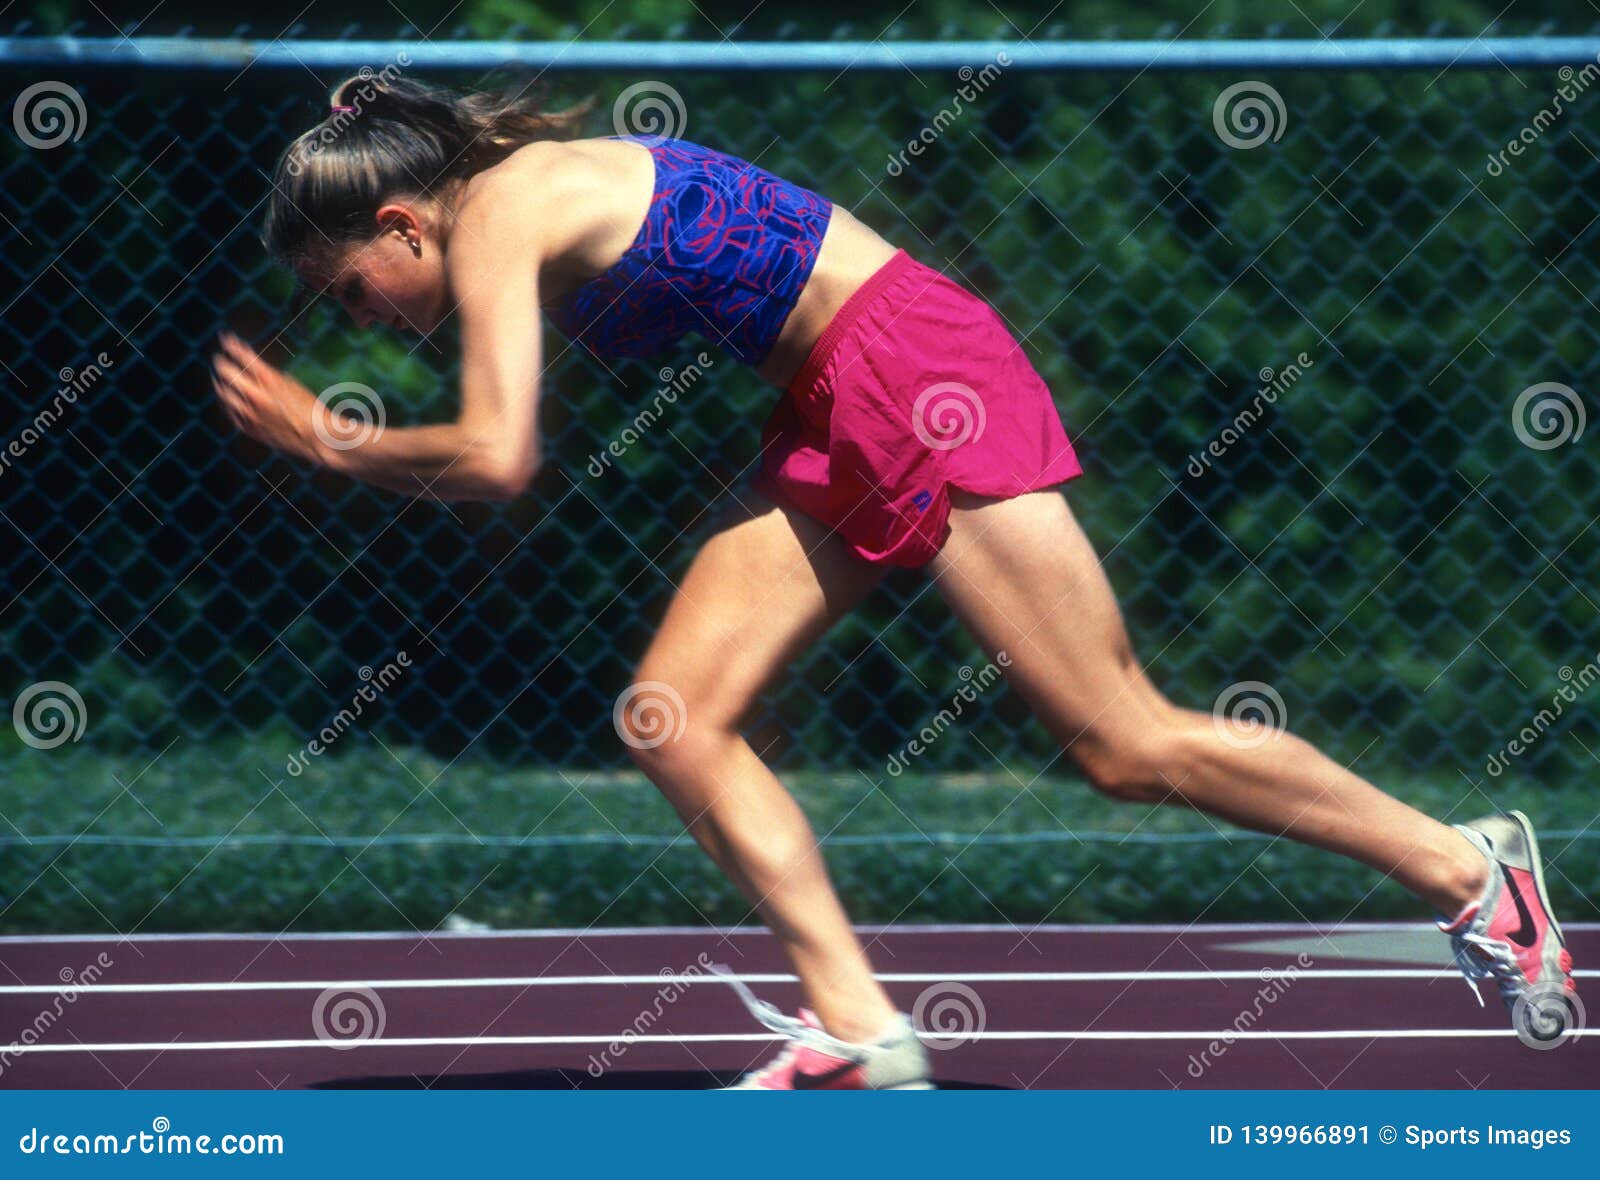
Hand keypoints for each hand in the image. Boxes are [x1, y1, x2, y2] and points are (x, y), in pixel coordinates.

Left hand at [210, 332, 320, 461]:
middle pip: (228, 374)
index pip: (244, 357)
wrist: (317, 437)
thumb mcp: (291, 384)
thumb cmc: (310, 408)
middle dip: (222, 364)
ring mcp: (252, 414)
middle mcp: (258, 396)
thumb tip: (250, 372)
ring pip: (224, 395)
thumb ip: (268, 377)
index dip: (233, 345)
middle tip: (218, 360)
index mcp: (270, 380)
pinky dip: (228, 404)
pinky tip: (228, 402)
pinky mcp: (251, 429)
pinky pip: (231, 413)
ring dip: (221, 384)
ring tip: (219, 380)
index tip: (226, 338)